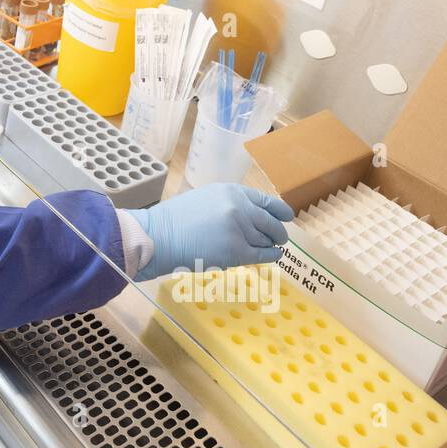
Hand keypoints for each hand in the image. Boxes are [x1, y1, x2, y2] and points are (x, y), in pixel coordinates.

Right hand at [128, 184, 292, 280]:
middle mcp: (239, 207)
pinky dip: (272, 256)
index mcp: (231, 191)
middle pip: (270, 222)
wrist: (159, 236)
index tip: (287, 217)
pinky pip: (263, 254)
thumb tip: (254, 219)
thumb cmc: (175, 221)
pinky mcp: (236, 250)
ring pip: (266, 240)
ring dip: (270, 245)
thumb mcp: (205, 200)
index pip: (265, 200)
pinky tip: (274, 256)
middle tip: (280, 238)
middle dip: (278, 232)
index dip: (280, 210)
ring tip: (270, 248)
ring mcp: (239, 228)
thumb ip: (230, 205)